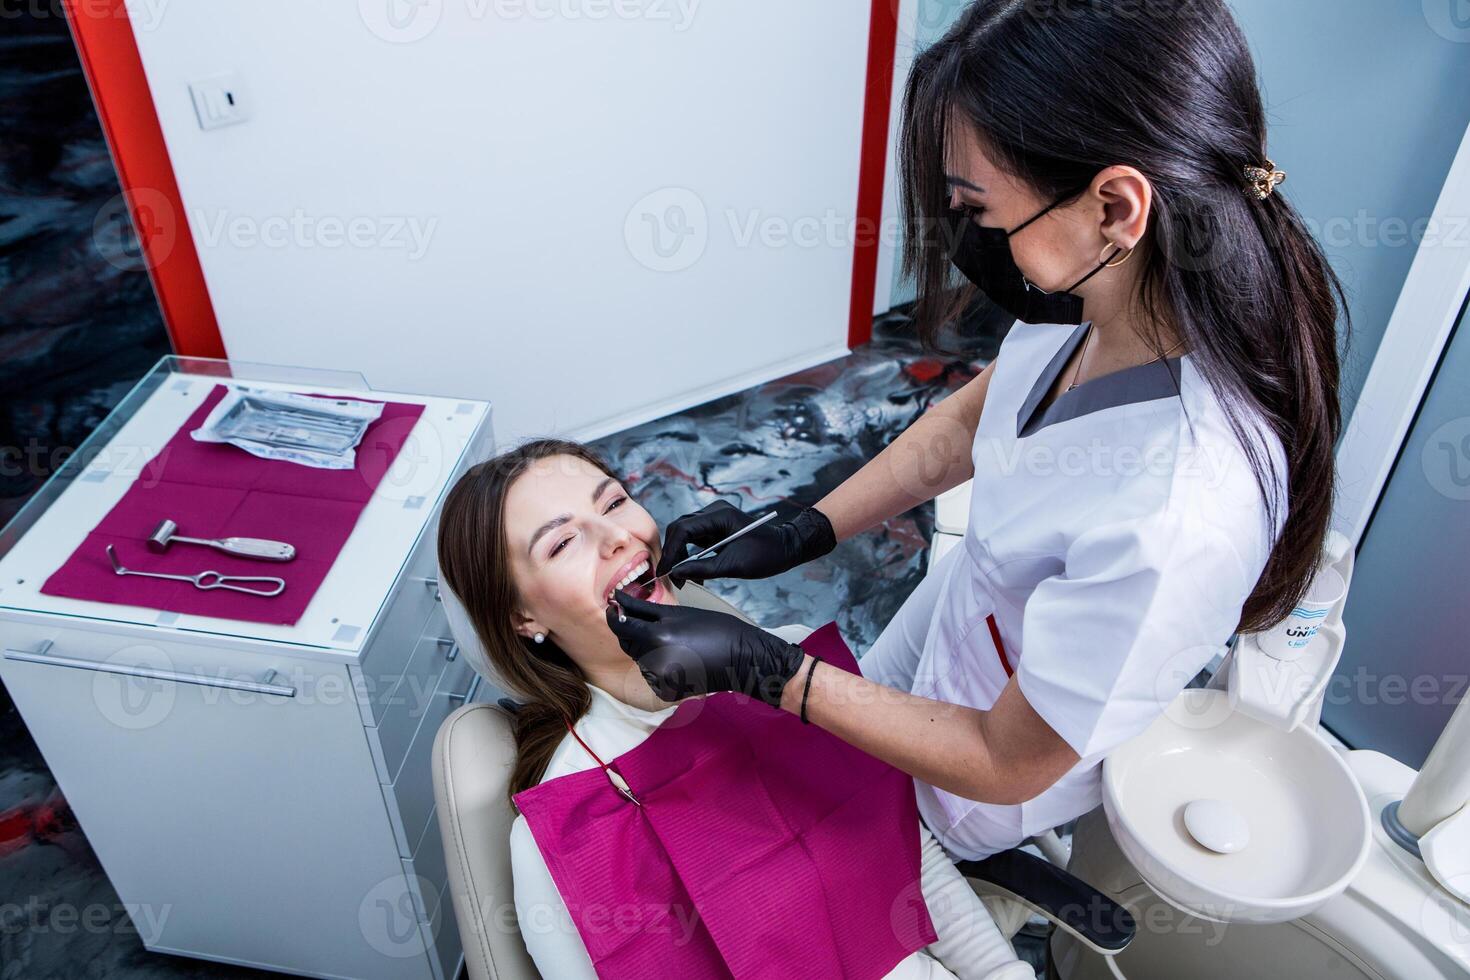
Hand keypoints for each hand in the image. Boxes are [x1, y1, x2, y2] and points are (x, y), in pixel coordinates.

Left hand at [605, 589, 805, 704]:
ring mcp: (660, 680)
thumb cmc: (715, 630)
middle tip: (653, 623)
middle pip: (628, 643)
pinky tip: (678, 658)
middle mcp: (655, 661)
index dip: (614, 616)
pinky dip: (657, 665)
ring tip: (675, 642)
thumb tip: (618, 600)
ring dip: (647, 649)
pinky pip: (650, 674)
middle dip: (634, 632)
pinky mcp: (665, 692)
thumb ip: (643, 609)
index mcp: (658, 637)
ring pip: (639, 659)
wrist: (742, 658)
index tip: (614, 607)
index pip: (620, 626)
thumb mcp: (678, 613)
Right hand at [654, 501, 836, 586]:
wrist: (786, 548)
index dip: (671, 551)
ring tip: (685, 578)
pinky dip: (692, 556)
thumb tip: (678, 573)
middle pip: (680, 529)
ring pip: (685, 535)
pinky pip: (696, 540)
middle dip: (674, 554)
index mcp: (719, 515)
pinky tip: (696, 573)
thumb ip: (704, 568)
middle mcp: (714, 512)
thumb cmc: (766, 554)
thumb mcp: (734, 565)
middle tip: (673, 577)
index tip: (665, 571)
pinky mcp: (716, 528)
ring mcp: (714, 519)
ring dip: (682, 556)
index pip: (683, 529)